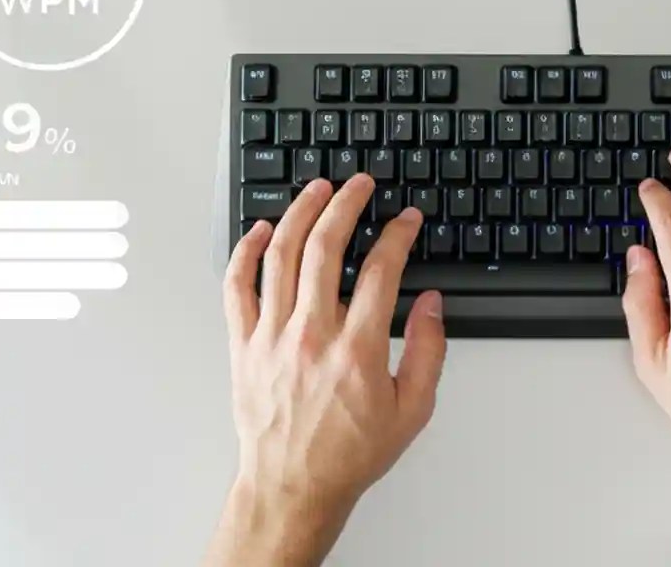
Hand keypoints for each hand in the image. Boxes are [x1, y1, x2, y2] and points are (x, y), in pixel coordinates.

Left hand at [205, 176, 445, 566]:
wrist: (292, 486)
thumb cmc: (348, 454)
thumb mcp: (412, 409)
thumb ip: (429, 351)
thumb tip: (432, 305)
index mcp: (357, 348)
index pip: (382, 269)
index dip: (398, 234)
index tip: (406, 219)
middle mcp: (311, 334)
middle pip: (327, 247)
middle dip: (347, 204)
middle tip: (359, 184)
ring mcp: (272, 336)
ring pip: (281, 255)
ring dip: (300, 213)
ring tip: (316, 189)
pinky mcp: (244, 345)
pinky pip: (237, 286)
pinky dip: (247, 251)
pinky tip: (261, 230)